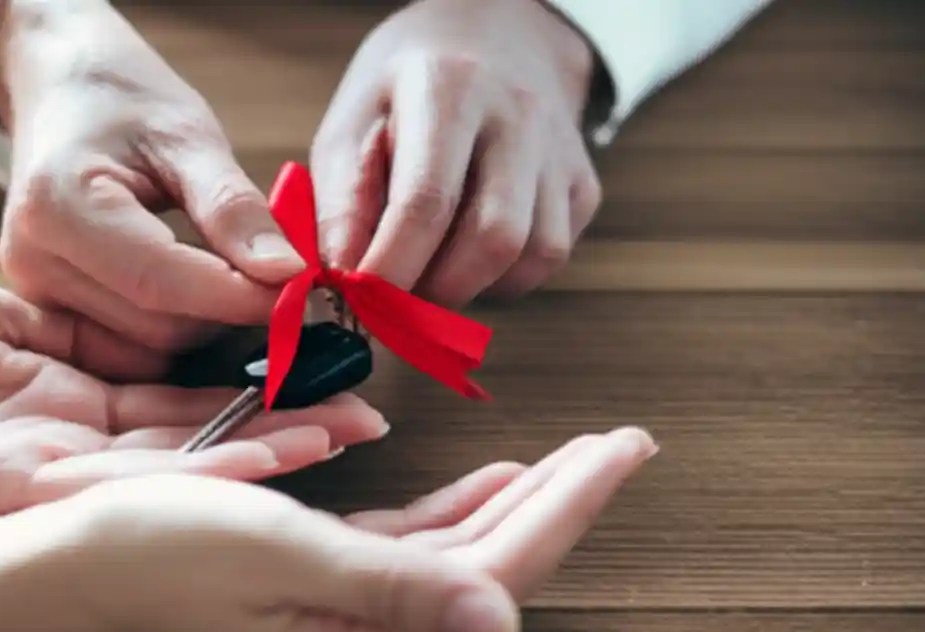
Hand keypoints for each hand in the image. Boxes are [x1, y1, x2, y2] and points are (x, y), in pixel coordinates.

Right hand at [0, 0, 304, 375]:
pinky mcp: (49, 314)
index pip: (161, 281)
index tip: (300, 292)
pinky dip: (173, 328)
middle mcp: (32, 261)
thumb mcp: (188, 136)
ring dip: (203, 321)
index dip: (240, 296)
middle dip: (225, 308)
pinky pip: (128, 350)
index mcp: (59, 206)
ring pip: (148, 346)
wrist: (64, 94)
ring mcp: (35, 294)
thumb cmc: (123, 101)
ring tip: (223, 267)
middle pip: (158, 325)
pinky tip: (190, 289)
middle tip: (270, 272)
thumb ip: (234, 209)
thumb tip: (288, 274)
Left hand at [0, 261, 387, 519]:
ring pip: (167, 476)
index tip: (325, 381)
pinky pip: (111, 484)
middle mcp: (72, 454)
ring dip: (252, 462)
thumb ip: (87, 334)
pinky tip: (250, 461)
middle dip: (280, 437)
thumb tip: (165, 323)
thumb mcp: (12, 318)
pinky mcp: (9, 488)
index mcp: (75, 408)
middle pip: (193, 450)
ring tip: (329, 440)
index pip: (187, 409)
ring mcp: (44, 477)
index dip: (258, 400)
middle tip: (362, 422)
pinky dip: (186, 473)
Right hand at [0, 427, 654, 631]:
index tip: (627, 446)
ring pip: (451, 564)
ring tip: (563, 464)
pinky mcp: (303, 616)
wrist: (42, 588)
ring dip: (505, 509)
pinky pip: (399, 564)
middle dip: (557, 502)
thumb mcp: (274, 554)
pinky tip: (468, 493)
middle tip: (616, 445)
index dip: (572, 503)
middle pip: (489, 567)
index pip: (502, 567)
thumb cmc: (141, 560)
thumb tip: (506, 627)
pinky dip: (442, 522)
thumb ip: (398, 585)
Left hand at [312, 0, 601, 305]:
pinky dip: (505, 278)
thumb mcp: (353, 121)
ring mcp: (560, 151)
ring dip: (474, 288)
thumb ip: (342, 200)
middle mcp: (518, 115)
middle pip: (494, 239)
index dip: (392, 269)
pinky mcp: (582, 183)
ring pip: (533, 256)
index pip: (427, 200)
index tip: (359, 304)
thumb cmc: (406, 87)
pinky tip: (468, 255)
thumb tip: (343, 278)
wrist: (493, 35)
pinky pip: (551, 257)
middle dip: (436, 291)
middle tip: (394, 298)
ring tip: (430, 271)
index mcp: (449, 88)